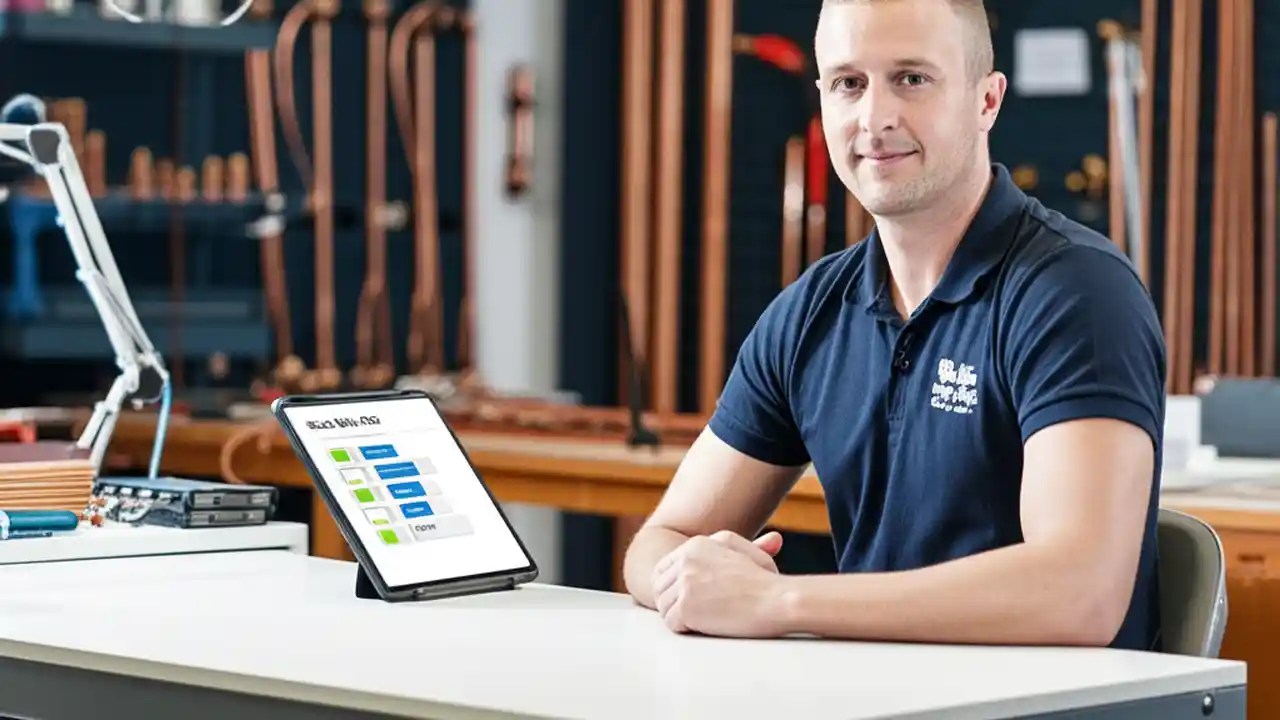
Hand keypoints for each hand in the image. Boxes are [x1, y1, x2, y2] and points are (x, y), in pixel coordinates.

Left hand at [651, 530, 791, 637]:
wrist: (778, 600)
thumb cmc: (766, 582)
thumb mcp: (743, 551)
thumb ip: (723, 546)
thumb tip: (718, 545)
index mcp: (695, 545)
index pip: (662, 569)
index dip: (670, 587)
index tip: (685, 599)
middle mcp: (685, 560)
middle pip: (659, 588)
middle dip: (672, 603)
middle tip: (693, 613)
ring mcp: (685, 583)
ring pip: (662, 606)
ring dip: (679, 617)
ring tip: (704, 619)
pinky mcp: (687, 606)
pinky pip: (671, 623)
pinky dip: (686, 629)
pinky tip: (706, 626)